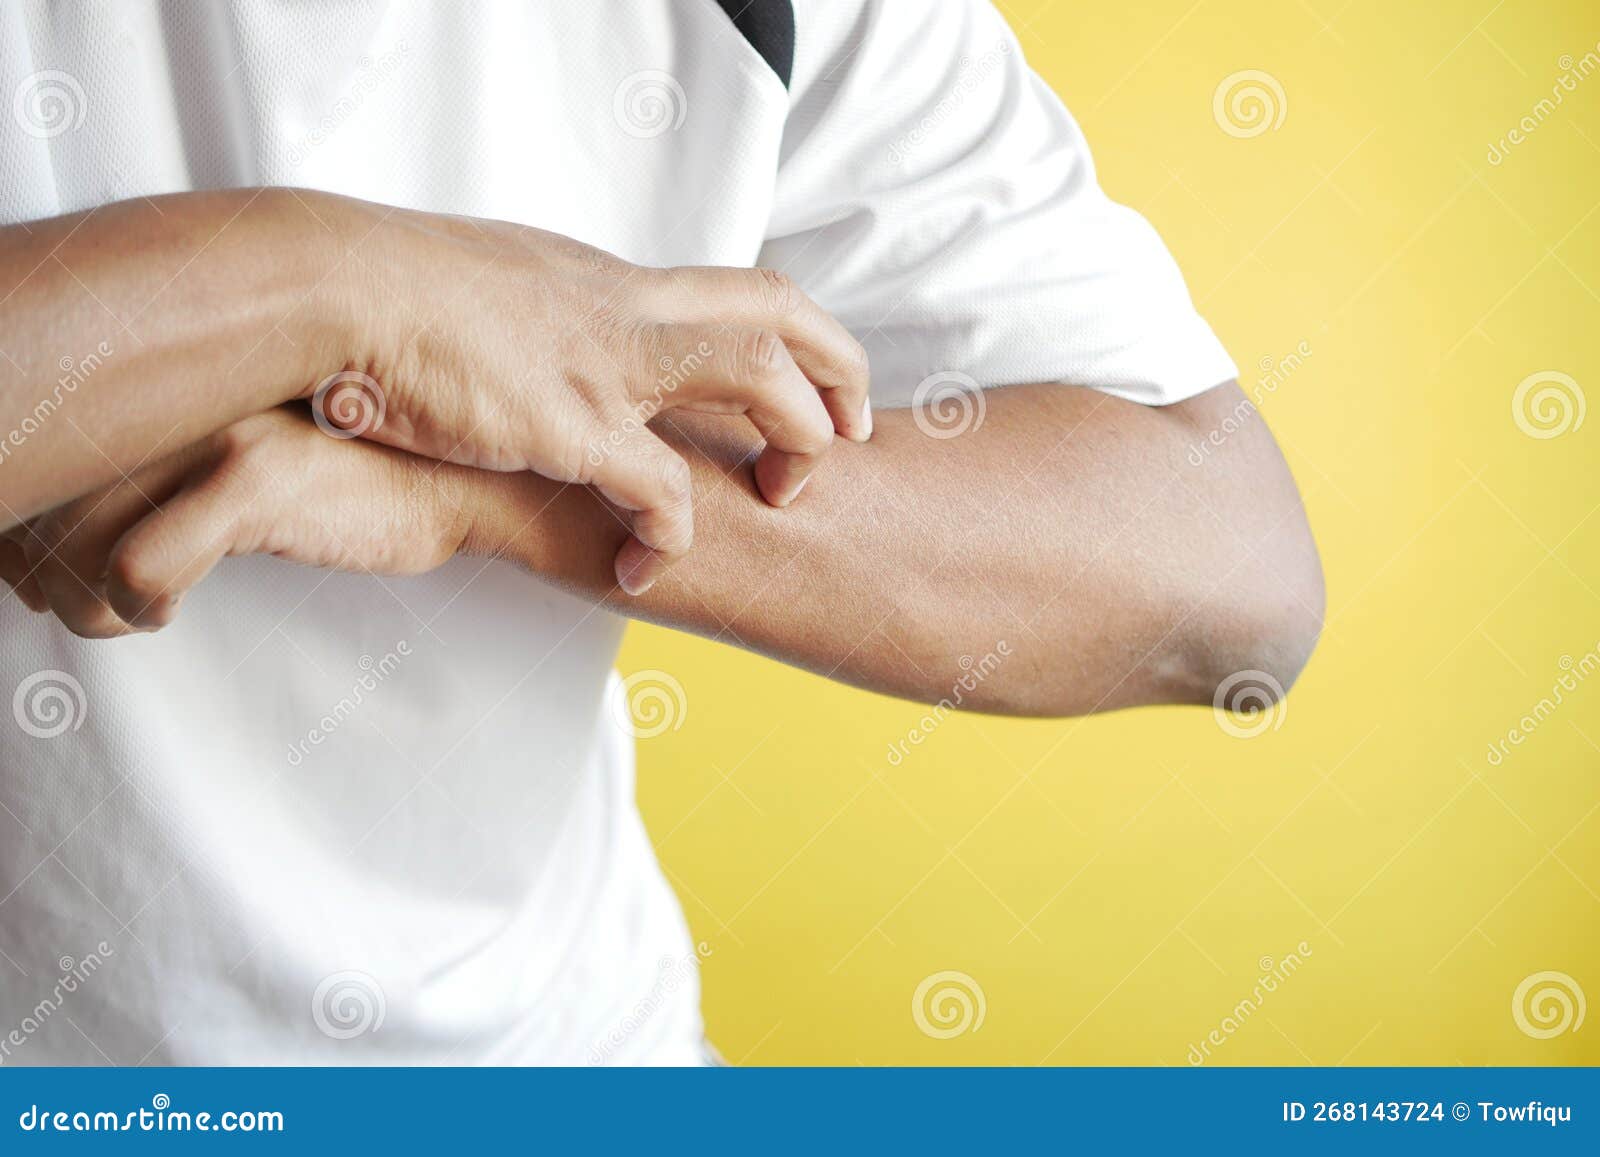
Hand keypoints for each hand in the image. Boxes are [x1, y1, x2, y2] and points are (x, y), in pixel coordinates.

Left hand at [0, 407, 474, 636]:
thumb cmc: (326, 477)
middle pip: (35, 499)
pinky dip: (143, 605)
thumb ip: (130, 463)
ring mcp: (214, 422)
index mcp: (152, 370)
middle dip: (44, 572)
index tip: (37, 565)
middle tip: (92, 600)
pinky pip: (140, 566)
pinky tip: (175, 605)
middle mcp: (172, 382)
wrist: (455, 479)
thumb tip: (26, 534)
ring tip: (141, 606)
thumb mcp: (211, 452)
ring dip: (92, 602)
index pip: (30, 440)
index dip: (18, 526)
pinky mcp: (258, 475)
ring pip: (70, 541)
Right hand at [331, 202, 871, 591]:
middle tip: (851, 433)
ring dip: (795, 436)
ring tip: (783, 494)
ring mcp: (606, 361)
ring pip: (759, 373)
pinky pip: (663, 486)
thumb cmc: (392, 293)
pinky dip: (673, 533)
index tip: (817, 384)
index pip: (741, 288)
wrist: (333, 287)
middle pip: (781, 310)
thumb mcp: (500, 289)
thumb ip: (550, 318)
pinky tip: (646, 565)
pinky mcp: (570, 423)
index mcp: (612, 282)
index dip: (803, 334)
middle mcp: (627, 309)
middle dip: (839, 370)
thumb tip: (561, 346)